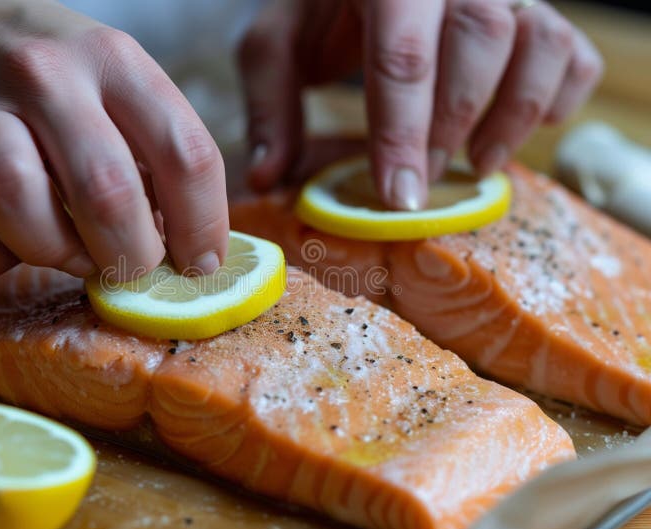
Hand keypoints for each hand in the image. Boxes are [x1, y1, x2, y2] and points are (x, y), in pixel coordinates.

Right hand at [0, 0, 228, 278]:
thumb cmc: (59, 70)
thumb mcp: (121, 82)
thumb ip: (156, 153)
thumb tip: (187, 247)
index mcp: (115, 61)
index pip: (183, 153)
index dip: (202, 224)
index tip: (201, 262)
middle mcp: (48, 76)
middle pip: (105, 191)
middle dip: (132, 254)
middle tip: (135, 267)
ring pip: (21, 205)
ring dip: (59, 255)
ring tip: (77, 256)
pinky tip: (16, 243)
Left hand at [238, 0, 602, 209]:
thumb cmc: (320, 10)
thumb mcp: (278, 48)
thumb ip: (271, 108)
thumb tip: (268, 179)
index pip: (400, 55)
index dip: (402, 132)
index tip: (400, 196)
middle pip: (478, 42)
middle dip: (452, 125)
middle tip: (424, 180)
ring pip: (539, 41)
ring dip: (514, 114)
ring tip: (478, 163)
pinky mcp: (539, 10)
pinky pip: (573, 53)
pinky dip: (559, 98)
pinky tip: (521, 128)